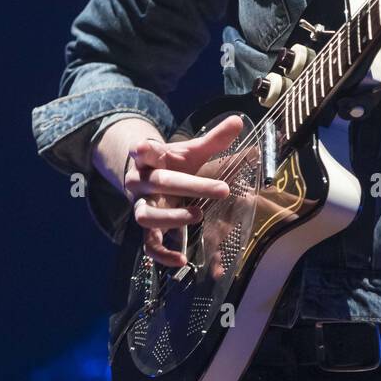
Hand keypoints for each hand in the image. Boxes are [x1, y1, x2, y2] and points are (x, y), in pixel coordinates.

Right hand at [122, 115, 244, 267]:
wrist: (147, 178)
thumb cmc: (173, 163)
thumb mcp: (190, 150)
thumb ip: (213, 139)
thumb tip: (238, 120)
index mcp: (150, 158)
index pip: (143, 151)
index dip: (143, 150)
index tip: (144, 147)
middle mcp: (141, 181)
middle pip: (160, 182)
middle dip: (192, 185)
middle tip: (222, 189)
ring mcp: (142, 205)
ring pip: (147, 215)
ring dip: (172, 217)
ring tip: (198, 215)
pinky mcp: (145, 227)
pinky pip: (148, 244)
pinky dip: (162, 254)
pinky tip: (181, 260)